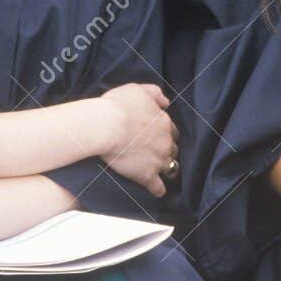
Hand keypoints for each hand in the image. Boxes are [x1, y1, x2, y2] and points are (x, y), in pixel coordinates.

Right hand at [98, 83, 176, 197]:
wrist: (107, 125)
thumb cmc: (119, 105)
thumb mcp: (138, 89)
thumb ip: (155, 93)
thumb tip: (166, 101)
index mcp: (163, 122)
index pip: (172, 130)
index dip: (165, 133)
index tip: (158, 135)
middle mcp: (165, 142)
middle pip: (173, 149)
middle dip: (167, 150)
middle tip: (156, 152)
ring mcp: (158, 160)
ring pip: (171, 168)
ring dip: (166, 169)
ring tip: (159, 171)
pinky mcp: (147, 176)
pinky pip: (158, 188)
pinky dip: (158, 189)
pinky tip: (156, 190)